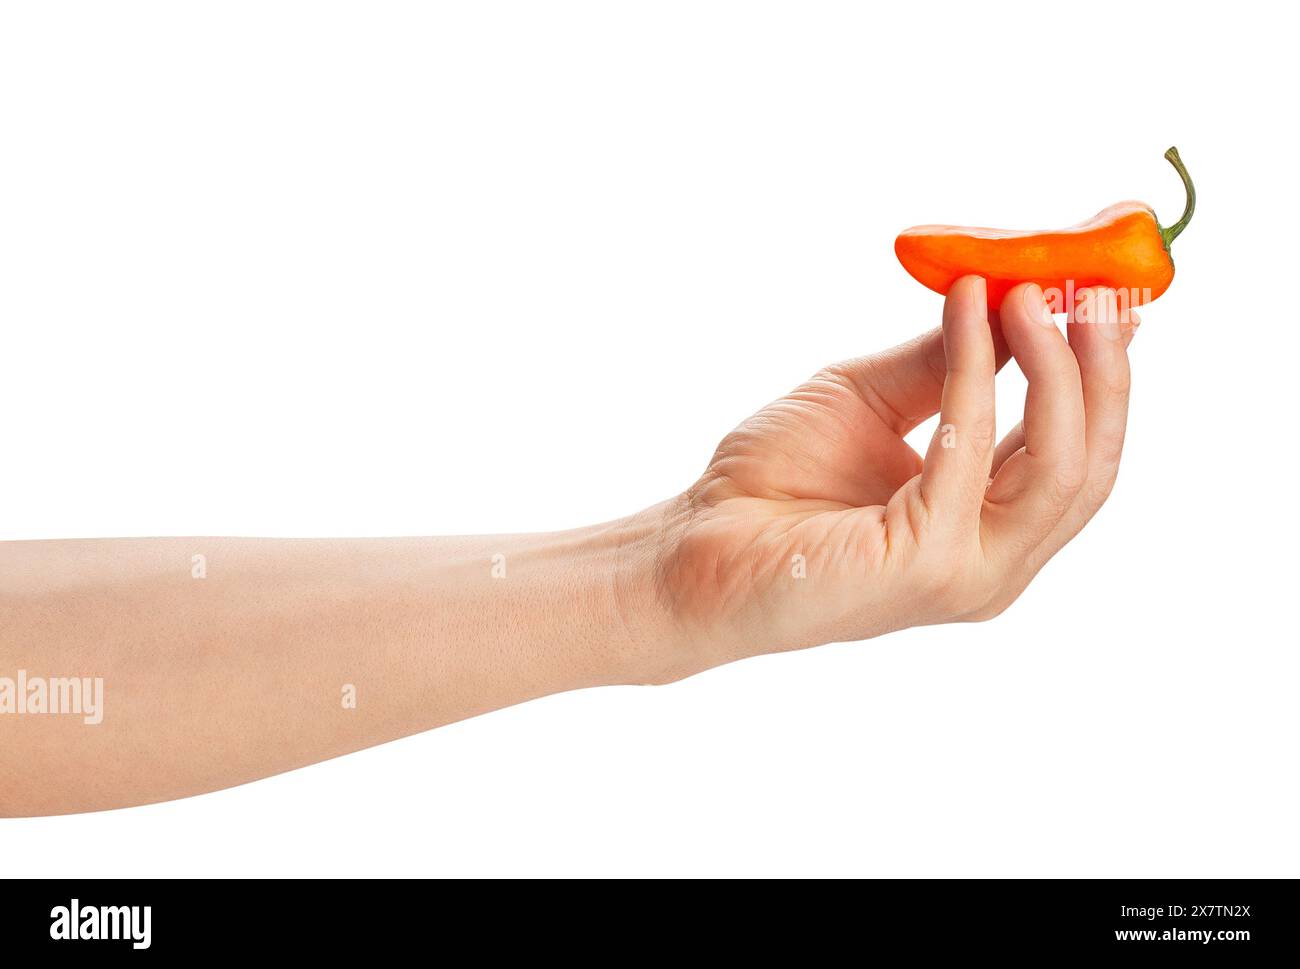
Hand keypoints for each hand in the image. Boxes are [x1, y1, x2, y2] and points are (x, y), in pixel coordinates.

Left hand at [650, 276, 1137, 675]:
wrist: (693, 544)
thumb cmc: (773, 483)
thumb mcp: (873, 400)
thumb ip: (946, 365)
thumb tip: (1009, 295)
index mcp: (987, 524)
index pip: (1078, 449)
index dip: (1101, 369)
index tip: (1105, 288)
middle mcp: (994, 558)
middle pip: (1092, 460)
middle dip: (1101, 366)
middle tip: (1097, 283)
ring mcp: (968, 571)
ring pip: (1061, 464)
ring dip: (1054, 365)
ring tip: (1029, 288)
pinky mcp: (928, 567)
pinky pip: (971, 449)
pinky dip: (973, 371)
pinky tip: (965, 310)